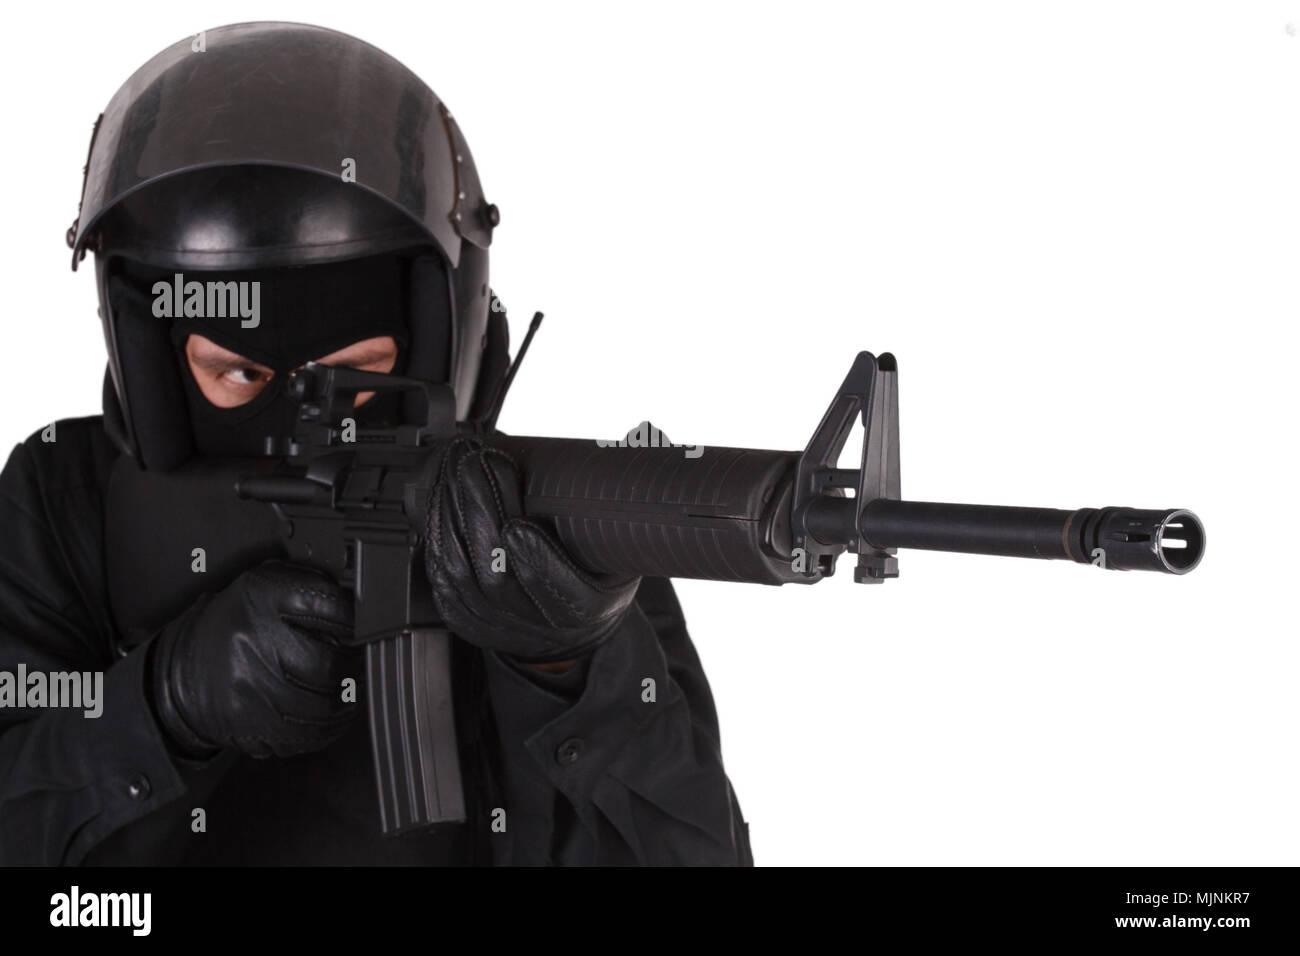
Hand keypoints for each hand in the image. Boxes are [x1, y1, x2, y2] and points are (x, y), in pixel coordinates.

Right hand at [148, 560, 360, 758]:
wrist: (184, 667)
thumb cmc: (237, 624)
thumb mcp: (267, 585)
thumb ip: (312, 588)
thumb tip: (361, 604)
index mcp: (259, 597)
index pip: (328, 606)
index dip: (355, 620)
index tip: (364, 627)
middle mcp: (251, 641)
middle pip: (329, 664)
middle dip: (355, 668)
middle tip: (360, 665)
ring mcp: (248, 688)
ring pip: (322, 707)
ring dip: (347, 702)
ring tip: (351, 692)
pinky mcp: (247, 726)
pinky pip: (304, 736)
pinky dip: (328, 730)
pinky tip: (332, 717)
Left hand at [422, 437, 639, 662]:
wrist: (567, 635)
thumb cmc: (597, 580)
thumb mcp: (626, 550)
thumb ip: (632, 498)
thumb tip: (645, 435)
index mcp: (587, 610)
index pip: (559, 593)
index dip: (537, 561)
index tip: (520, 524)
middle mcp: (539, 625)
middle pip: (496, 574)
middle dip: (480, 510)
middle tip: (475, 459)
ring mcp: (497, 626)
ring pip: (462, 573)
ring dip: (452, 512)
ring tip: (455, 465)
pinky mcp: (465, 619)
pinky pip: (440, 577)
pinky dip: (435, 532)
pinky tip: (438, 496)